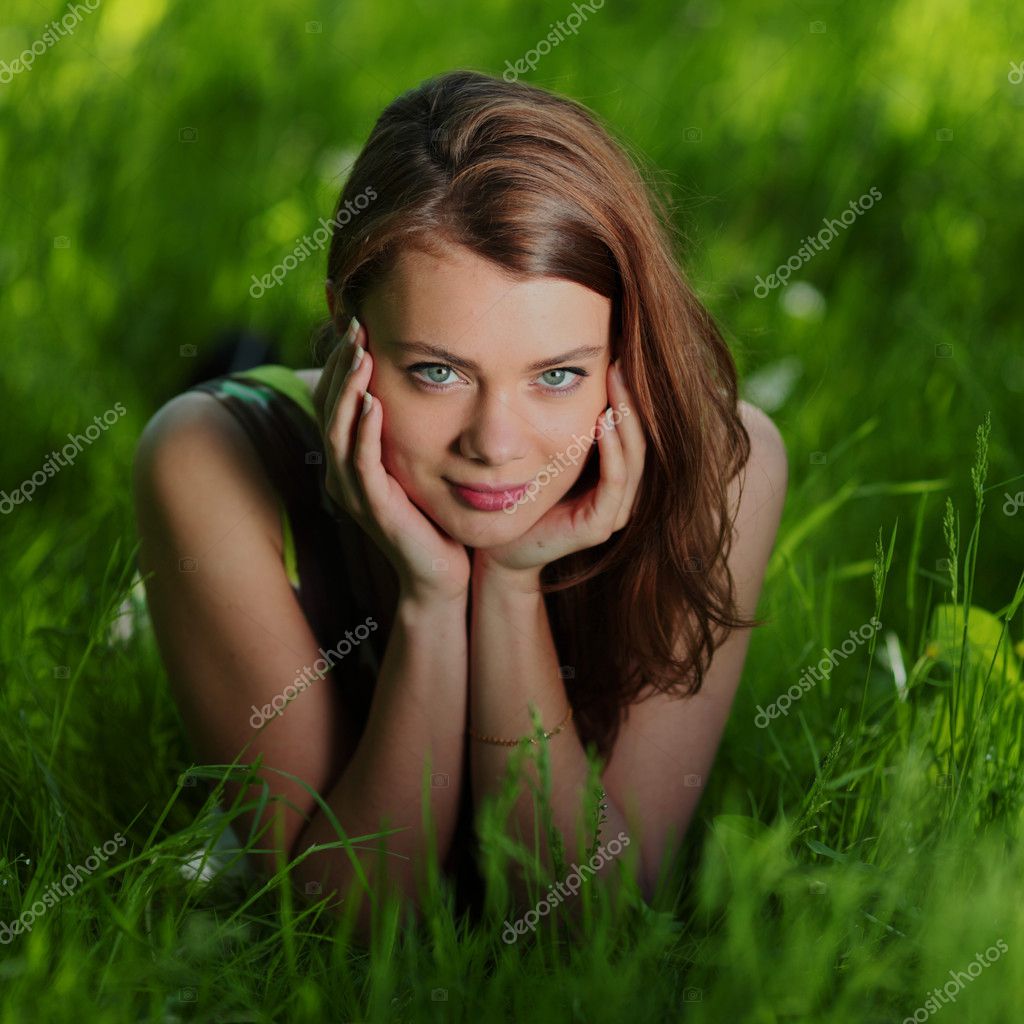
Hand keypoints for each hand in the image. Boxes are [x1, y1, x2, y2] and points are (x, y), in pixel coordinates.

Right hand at [313, 318, 471, 601]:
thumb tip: (416, 383)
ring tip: (361, 354)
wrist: (439, 571)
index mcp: (348, 458)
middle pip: (329, 406)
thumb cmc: (431, 515)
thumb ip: (405, 428)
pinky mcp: (372, 507)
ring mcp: (353, 490)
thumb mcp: (416, 462)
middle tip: (355, 325)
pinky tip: (374, 403)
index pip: (333, 399)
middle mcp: (341, 471)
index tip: (355, 323)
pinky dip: (364, 431)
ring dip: (349, 389)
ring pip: (338, 430)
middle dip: (341, 364)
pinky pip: (361, 463)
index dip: (339, 361)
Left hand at [475, 360, 646, 582]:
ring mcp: (613, 513)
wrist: (500, 549)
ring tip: (618, 383)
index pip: (631, 429)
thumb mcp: (545, 453)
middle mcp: (620, 495)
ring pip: (633, 458)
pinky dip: (612, 452)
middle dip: (632, 399)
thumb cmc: (519, 498)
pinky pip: (614, 484)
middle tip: (624, 360)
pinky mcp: (598, 527)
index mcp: (613, 476)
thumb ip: (562, 424)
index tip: (618, 355)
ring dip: (626, 420)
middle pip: (640, 439)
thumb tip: (564, 373)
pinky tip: (602, 423)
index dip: (628, 394)